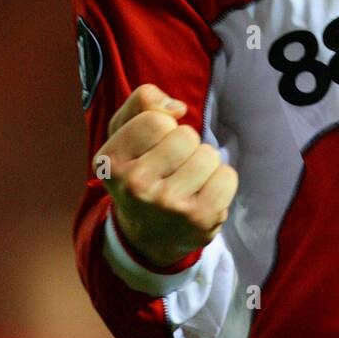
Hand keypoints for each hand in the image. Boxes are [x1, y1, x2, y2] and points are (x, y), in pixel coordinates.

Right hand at [96, 82, 237, 267]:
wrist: (147, 237)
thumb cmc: (141, 171)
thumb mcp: (126, 131)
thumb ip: (143, 101)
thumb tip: (178, 108)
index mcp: (110, 161)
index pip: (155, 119)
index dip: (162, 127)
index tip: (152, 147)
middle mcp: (135, 186)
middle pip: (186, 136)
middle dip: (185, 145)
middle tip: (172, 168)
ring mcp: (168, 205)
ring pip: (209, 154)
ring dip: (203, 163)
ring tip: (187, 182)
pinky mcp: (199, 219)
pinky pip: (228, 176)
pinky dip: (221, 181)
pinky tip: (202, 195)